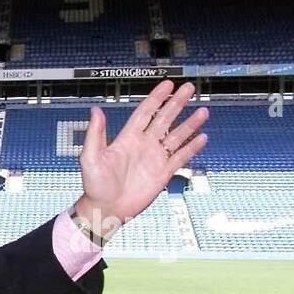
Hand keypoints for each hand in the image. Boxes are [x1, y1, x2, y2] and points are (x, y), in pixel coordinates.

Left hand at [75, 79, 208, 238]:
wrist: (105, 209)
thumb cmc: (95, 185)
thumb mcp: (90, 157)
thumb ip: (95, 134)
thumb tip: (95, 110)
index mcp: (127, 139)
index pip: (145, 112)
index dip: (156, 98)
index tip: (168, 84)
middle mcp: (143, 145)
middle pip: (164, 119)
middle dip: (177, 103)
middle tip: (189, 88)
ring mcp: (154, 159)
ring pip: (176, 137)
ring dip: (189, 124)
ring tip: (202, 111)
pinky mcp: (162, 173)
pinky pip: (180, 157)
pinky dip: (191, 148)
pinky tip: (202, 138)